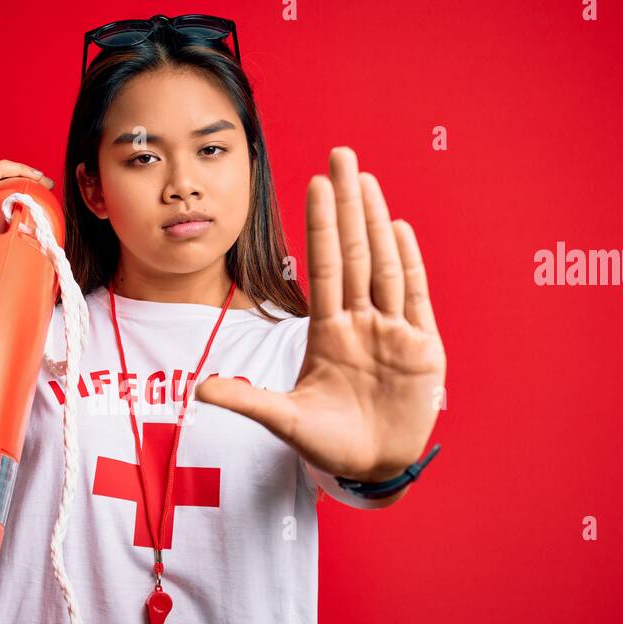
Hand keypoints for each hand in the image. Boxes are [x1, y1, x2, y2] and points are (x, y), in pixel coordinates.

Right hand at [0, 159, 54, 269]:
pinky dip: (19, 169)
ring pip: (4, 173)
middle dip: (26, 185)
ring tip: (45, 182)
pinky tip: (35, 174)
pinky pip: (0, 169)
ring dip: (27, 174)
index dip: (17, 198)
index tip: (35, 205)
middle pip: (4, 183)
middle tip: (45, 194)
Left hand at [195, 147, 445, 481]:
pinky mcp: (422, 349)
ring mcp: (392, 332)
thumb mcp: (284, 421)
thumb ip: (248, 400)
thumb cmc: (328, 443)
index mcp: (327, 333)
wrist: (371, 469)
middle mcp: (360, 323)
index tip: (313, 184)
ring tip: (366, 179)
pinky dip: (408, 263)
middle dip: (347, 204)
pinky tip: (398, 228)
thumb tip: (199, 389)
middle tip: (341, 154)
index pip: (323, 268)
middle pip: (354, 252)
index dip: (319, 226)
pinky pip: (414, 298)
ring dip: (376, 221)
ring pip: (383, 265)